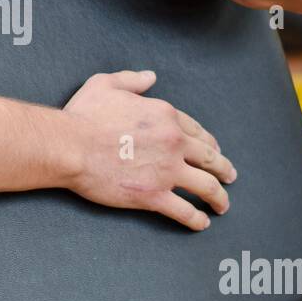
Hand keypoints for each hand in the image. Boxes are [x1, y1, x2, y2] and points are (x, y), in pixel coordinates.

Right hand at [63, 69, 236, 230]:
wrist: (70, 146)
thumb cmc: (84, 116)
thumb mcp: (107, 84)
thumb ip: (132, 80)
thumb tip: (150, 77)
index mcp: (165, 116)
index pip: (195, 130)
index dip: (208, 141)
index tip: (213, 150)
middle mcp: (173, 142)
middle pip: (209, 157)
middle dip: (223, 167)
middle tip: (230, 176)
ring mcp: (167, 171)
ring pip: (206, 185)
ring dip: (219, 196)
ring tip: (223, 205)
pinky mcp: (154, 196)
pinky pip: (184, 210)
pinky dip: (197, 219)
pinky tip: (202, 223)